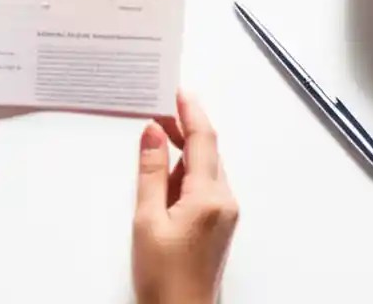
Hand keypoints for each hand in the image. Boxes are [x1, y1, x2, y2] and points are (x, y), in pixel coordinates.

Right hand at [132, 91, 238, 303]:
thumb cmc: (165, 280)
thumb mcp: (147, 220)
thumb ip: (150, 172)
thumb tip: (153, 135)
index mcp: (209, 198)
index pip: (203, 140)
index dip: (190, 111)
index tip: (177, 90)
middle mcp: (224, 202)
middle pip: (207, 152)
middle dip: (184, 128)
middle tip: (158, 109)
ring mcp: (224, 214)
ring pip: (204, 169)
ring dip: (182, 152)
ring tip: (153, 143)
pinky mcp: (218, 225)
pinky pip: (204, 187)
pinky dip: (184, 175)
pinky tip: (162, 179)